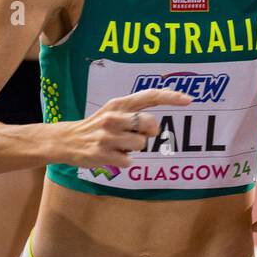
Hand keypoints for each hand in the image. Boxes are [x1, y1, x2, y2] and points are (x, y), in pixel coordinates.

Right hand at [57, 89, 190, 167]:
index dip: (171, 98)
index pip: (149, 96)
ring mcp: (107, 136)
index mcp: (119, 104)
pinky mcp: (102, 154)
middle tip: (137, 134)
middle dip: (149, 132)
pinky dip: (125, 160)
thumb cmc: (99, 125)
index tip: (189, 100)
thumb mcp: (115, 110)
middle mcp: (113, 117)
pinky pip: (130, 161)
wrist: (67, 141)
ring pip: (141, 144)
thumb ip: (138, 107)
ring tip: (119, 145)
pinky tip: (112, 155)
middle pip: (150, 124)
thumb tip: (164, 109)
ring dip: (134, 148)